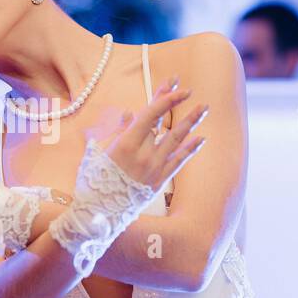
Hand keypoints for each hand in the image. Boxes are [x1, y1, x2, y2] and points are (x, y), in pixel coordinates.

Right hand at [86, 75, 208, 194]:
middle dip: (176, 104)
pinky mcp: (160, 181)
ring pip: (176, 140)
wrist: (99, 212)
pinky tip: (201, 138)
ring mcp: (154, 168)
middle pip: (163, 123)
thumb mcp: (100, 151)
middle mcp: (143, 154)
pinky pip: (179, 161)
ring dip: (190, 122)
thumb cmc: (94, 180)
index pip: (150, 114)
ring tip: (203, 108)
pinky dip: (190, 149)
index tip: (174, 84)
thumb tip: (131, 114)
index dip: (164, 97)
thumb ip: (118, 131)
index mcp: (125, 143)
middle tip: (189, 90)